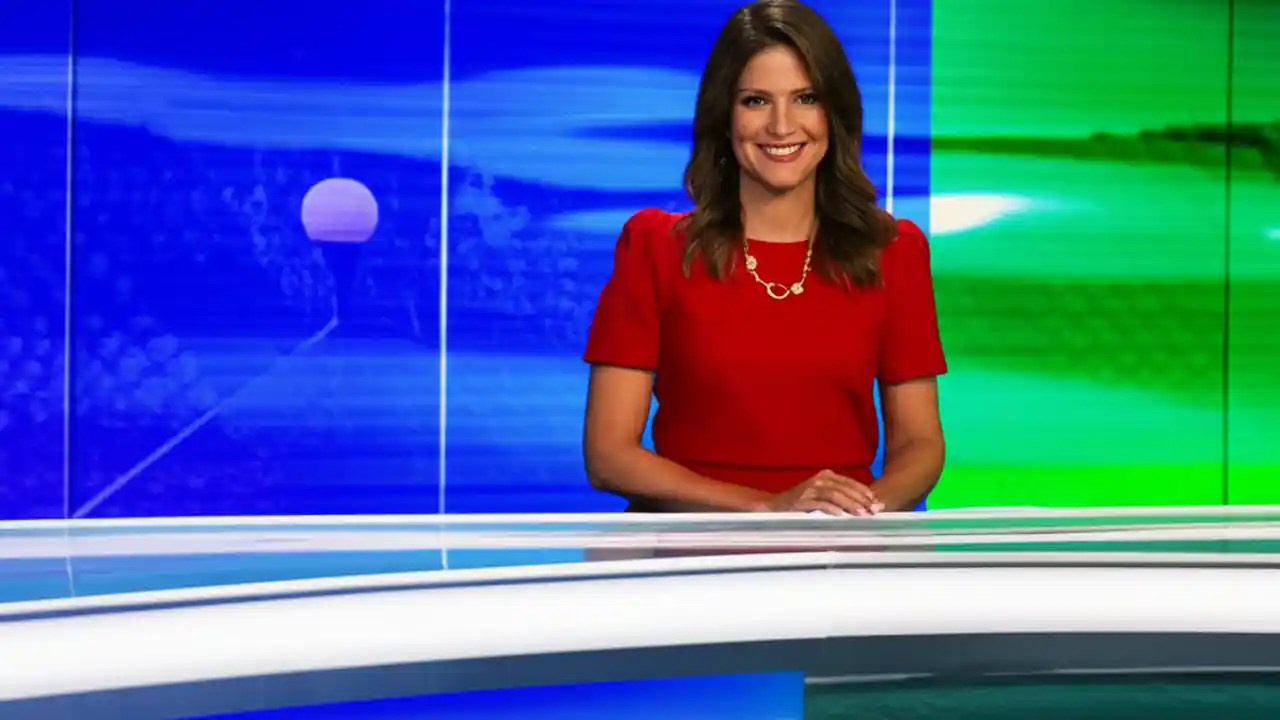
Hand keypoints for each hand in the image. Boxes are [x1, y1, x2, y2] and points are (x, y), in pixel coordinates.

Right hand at [762, 469, 883, 515]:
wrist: (775, 505)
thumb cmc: (802, 502)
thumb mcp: (821, 494)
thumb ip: (840, 496)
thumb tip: (864, 505)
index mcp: (826, 476)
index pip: (849, 482)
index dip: (863, 492)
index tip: (875, 502)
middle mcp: (819, 479)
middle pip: (844, 488)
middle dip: (860, 500)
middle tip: (872, 511)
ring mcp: (809, 489)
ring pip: (834, 495)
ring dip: (849, 504)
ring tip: (860, 514)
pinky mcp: (801, 501)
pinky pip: (819, 504)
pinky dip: (830, 509)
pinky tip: (840, 515)